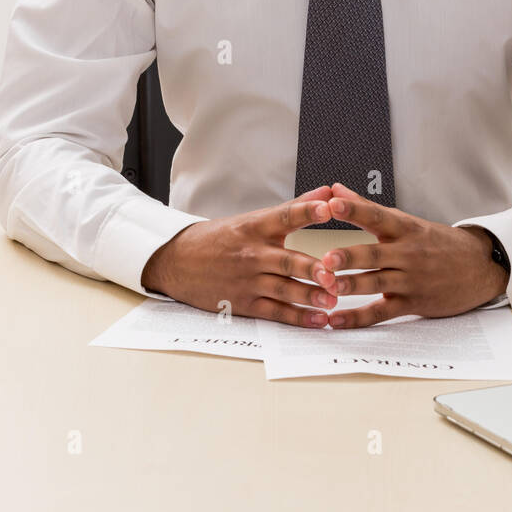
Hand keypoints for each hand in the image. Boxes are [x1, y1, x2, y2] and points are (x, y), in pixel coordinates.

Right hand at [139, 187, 342, 324]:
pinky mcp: (244, 303)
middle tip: (334, 276)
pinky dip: (298, 317)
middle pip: (287, 261)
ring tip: (332, 301)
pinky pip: (275, 312)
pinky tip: (317, 320)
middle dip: (312, 270)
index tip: (328, 208)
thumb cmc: (220, 238)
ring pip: (284, 289)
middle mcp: (252, 253)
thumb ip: (294, 208)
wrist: (176, 262)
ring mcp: (248, 280)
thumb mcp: (252, 218)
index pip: (285, 216)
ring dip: (310, 296)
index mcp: (255, 226)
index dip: (307, 211)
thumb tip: (328, 192)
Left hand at [318, 183, 506, 327]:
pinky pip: (382, 312)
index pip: (378, 217)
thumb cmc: (439, 242)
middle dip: (351, 257)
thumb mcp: (408, 221)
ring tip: (330, 288)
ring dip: (353, 286)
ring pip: (378, 283)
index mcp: (406, 229)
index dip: (355, 210)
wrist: (480, 267)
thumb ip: (368, 209)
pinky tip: (336, 320)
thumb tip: (335, 190)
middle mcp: (408, 253)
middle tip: (327, 258)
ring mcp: (411, 280)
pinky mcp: (413, 303)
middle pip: (375, 254)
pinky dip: (358, 318)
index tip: (333, 204)